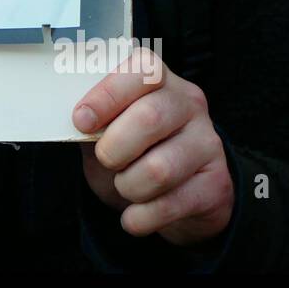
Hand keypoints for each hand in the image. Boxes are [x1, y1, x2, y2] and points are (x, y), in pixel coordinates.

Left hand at [73, 48, 233, 245]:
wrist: (179, 196)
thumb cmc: (134, 152)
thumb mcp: (108, 129)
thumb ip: (92, 120)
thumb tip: (72, 122)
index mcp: (158, 78)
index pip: (141, 70)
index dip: (107, 95)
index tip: (80, 120)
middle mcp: (188, 103)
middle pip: (150, 118)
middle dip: (113, 148)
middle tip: (105, 160)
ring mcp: (207, 142)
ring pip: (159, 169)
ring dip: (128, 186)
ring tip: (124, 186)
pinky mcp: (216, 183)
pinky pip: (171, 205)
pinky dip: (141, 217)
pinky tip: (134, 215)